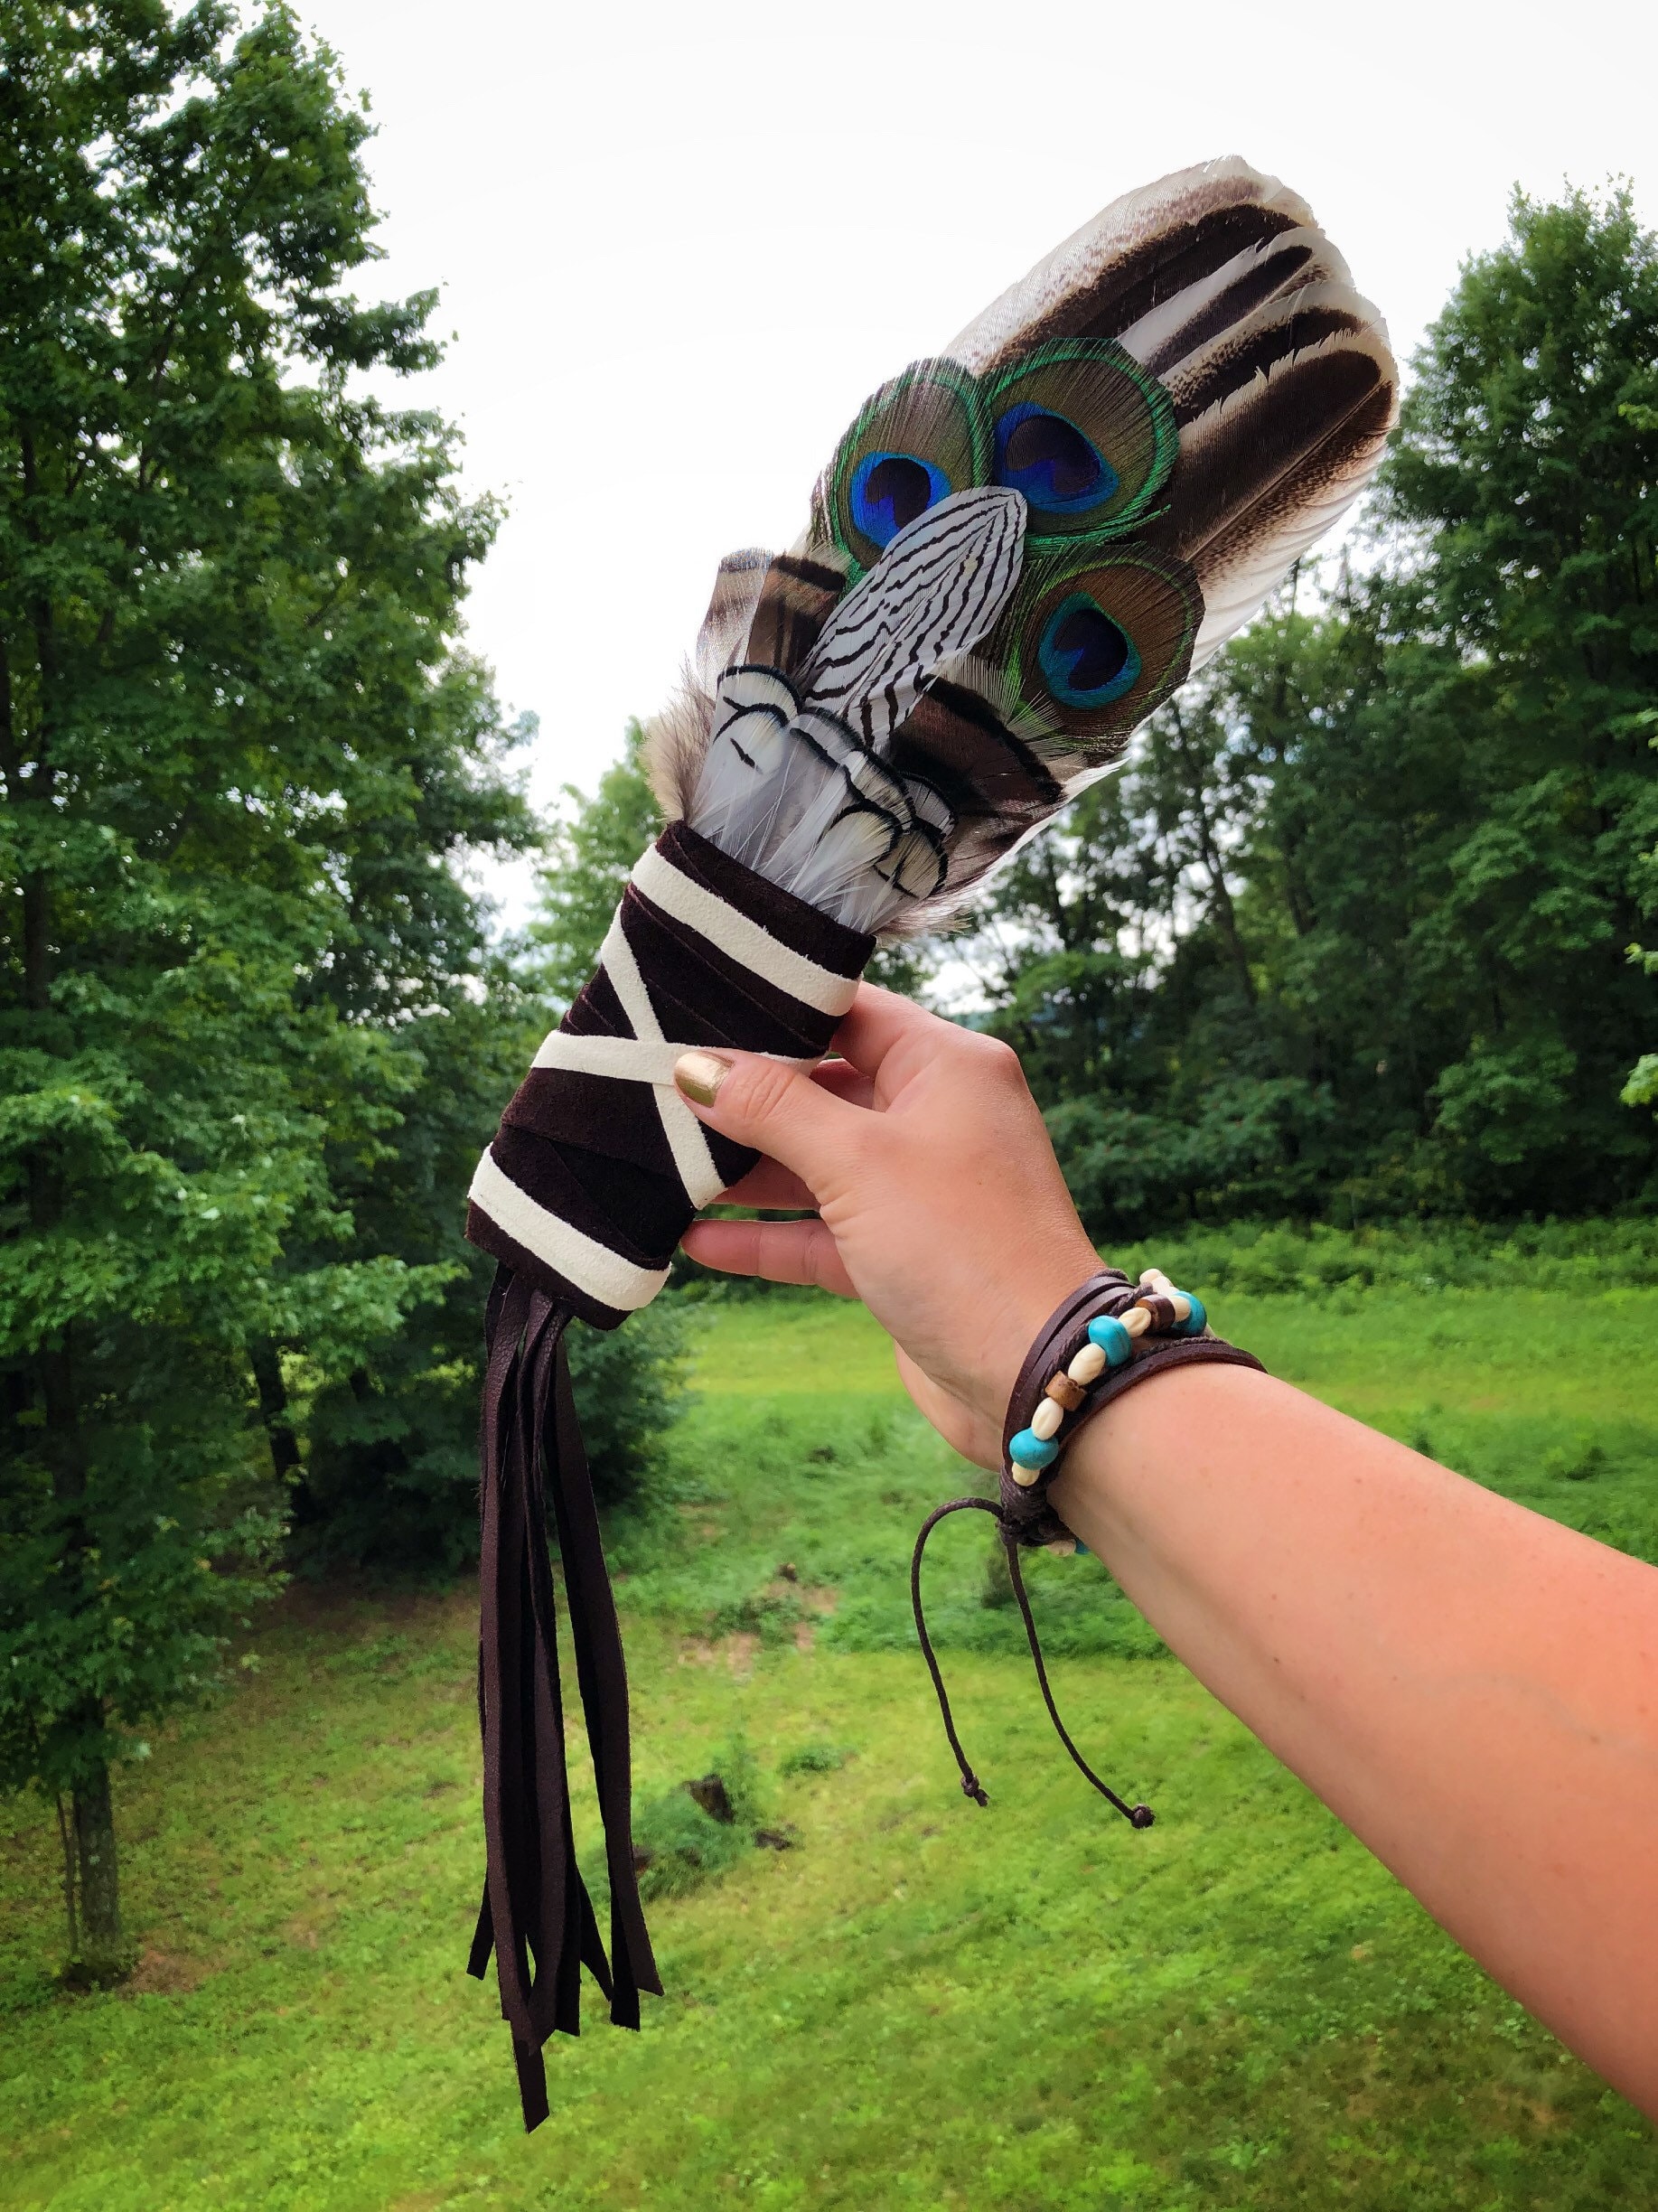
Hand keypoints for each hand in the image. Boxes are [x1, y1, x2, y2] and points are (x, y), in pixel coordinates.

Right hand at [676, 985, 1101, 1467]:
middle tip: (658, 1089)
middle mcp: (939, 1118)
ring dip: (746, 1171)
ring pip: (817, 1164)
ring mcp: (921, 1190)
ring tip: (660, 1164)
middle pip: (825, 1087)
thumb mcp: (856, 1161)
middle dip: (746, 1097)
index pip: (849, 1012)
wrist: (1037, 1376)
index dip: (773, 1010)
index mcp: (948, 1067)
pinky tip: (697, 1240)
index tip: (693, 1009)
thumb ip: (772, 1108)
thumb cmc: (964, 1247)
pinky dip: (768, 1235)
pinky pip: (822, 1231)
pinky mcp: (903, 1256)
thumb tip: (697, 1067)